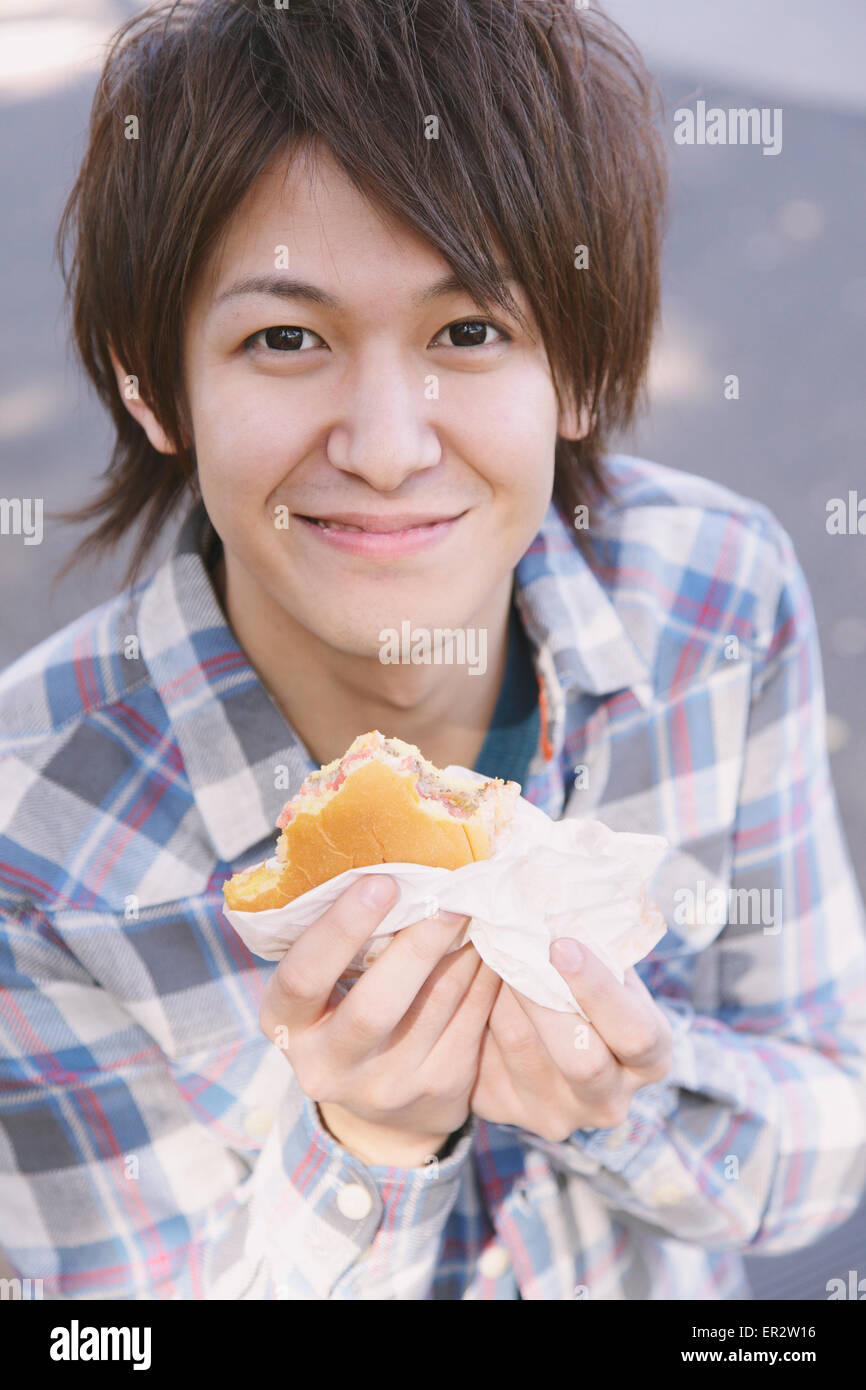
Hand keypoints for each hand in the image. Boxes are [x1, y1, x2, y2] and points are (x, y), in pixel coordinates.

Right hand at [259, 874, 501, 1161]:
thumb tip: (370, 855)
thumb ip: (332, 940)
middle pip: (376, 1005)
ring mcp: (386, 1086)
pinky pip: (470, 1023)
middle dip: (417, 944)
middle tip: (448, 895)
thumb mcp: (318, 989)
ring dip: (461, 951)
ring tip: (476, 906)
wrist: (381, 1114)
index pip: (303, 977)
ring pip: (434, 1007)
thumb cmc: (341, 1015)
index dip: (340, 929)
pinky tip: (492, 947)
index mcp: (286, 1025)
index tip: (381, 881)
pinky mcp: (438, 1091)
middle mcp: (328, 1066)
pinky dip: (485, 978)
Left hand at [469, 938, 672, 1140]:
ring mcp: (556, 1114)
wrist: (550, 1048)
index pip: (635, 1033)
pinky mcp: (505, 1111)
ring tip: (486, 945)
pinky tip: (468, 977)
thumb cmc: (589, 993)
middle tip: (512, 945)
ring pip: (521, 1047)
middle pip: (580, 1058)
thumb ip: (598, 953)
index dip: (599, 989)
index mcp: (649, 1061)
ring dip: (499, 991)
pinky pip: (481, 1055)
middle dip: (543, 997)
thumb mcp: (609, 974)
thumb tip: (564, 908)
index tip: (562, 944)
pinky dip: (474, 1009)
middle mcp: (608, 1101)